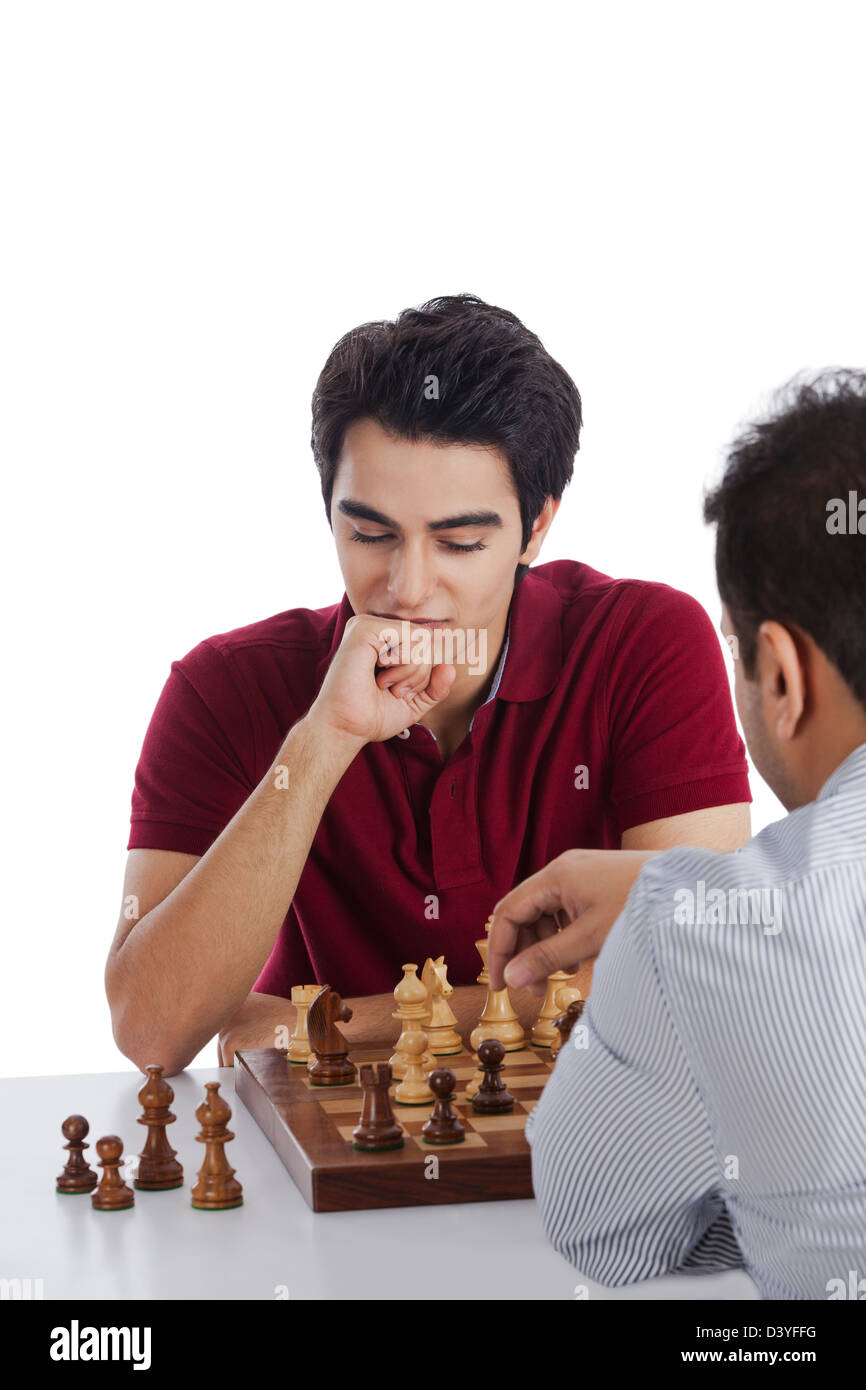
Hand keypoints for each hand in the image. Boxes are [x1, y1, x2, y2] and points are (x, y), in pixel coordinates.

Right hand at [305, 614, 457, 745]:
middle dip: (421, 674)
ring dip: (413, 672)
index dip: (428, 671)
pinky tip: (381, 675)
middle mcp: (377, 629)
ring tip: (385, 685)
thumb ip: (436, 687)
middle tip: (393, 690)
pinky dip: (405, 664)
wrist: (346, 728)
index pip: (428, 643)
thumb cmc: (373, 716)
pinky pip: (412, 636)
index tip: (403, 691)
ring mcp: (369, 625)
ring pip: (423, 638)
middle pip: (429, 640)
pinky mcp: (365, 628)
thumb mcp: (415, 703)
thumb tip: (450, 666)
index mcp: (385, 642)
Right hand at [487, 848, 658, 994]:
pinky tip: (576, 960)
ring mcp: (580, 876)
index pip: (508, 912)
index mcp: (556, 876)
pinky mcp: (596, 885)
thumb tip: (512, 978)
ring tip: (559, 977)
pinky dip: (564, 937)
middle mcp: (563, 871)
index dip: (500, 950)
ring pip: (545, 915)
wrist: (692, 889)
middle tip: (532, 988)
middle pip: (525, 913)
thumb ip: (548, 959)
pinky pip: (566, 912)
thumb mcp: (590, 939)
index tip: (501, 985)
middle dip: (523, 952)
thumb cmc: (641, 908)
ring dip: (544, 947)